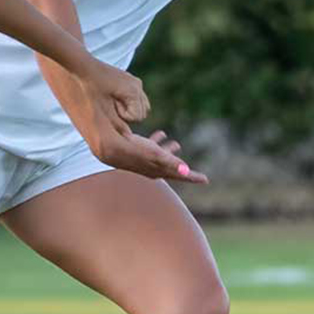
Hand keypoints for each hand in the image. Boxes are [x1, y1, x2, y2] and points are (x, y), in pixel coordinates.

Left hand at [82, 61, 149, 124]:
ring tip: (112, 101)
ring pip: (141, 106)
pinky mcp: (131, 80)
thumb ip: (116, 122)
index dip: (124, 116)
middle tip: (111, 104)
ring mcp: (135, 82)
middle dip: (128, 113)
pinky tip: (113, 97)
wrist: (83, 67)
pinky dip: (128, 102)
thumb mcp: (102, 108)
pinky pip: (136, 98)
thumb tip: (127, 135)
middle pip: (142, 112)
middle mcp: (137, 85)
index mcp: (133, 91)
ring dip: (129, 108)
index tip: (111, 106)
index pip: (138, 117)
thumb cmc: (90, 88)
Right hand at [92, 125, 208, 184]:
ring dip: (169, 151)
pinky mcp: (136, 150)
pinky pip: (151, 146)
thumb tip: (186, 171)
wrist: (108, 147)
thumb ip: (170, 162)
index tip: (205, 180)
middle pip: (172, 168)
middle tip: (193, 171)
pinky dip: (157, 141)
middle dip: (181, 166)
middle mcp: (152, 167)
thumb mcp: (154, 155)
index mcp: (158, 170)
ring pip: (161, 156)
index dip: (192, 177)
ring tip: (176, 143)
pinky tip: (161, 133)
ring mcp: (143, 159)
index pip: (180, 175)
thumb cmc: (132, 151)